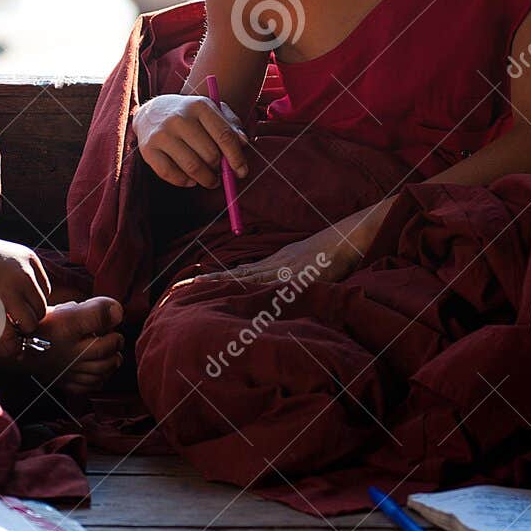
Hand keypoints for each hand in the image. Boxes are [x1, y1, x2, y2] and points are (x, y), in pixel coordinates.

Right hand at [0, 230, 51, 344]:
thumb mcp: (5, 255)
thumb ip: (21, 274)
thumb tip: (31, 304)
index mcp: (29, 259)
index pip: (44, 291)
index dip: (30, 302)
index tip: (14, 304)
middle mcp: (24, 274)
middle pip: (40, 308)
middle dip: (26, 317)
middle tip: (8, 319)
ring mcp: (10, 292)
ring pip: (30, 323)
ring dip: (19, 330)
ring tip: (3, 326)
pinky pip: (11, 334)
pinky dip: (10, 343)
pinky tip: (2, 340)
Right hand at [132, 93, 249, 188]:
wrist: (152, 111)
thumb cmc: (189, 115)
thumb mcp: (211, 111)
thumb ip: (230, 125)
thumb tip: (243, 143)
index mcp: (199, 106)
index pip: (224, 136)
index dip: (236, 158)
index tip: (242, 172)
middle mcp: (179, 118)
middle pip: (210, 154)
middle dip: (220, 170)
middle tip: (221, 174)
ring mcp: (162, 134)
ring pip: (192, 167)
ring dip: (206, 180)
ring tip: (210, 180)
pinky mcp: (148, 149)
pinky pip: (170, 174)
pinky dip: (184, 182)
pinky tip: (190, 180)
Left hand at [189, 200, 392, 286]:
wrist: (351, 236)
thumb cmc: (332, 251)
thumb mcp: (304, 264)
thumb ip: (286, 274)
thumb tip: (268, 290)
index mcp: (274, 264)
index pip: (238, 274)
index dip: (214, 280)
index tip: (189, 285)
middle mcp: (275, 266)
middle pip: (235, 276)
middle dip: (208, 284)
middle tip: (178, 290)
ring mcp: (286, 270)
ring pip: (247, 279)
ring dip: (221, 285)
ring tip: (195, 290)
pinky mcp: (299, 274)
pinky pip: (271, 284)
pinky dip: (252, 289)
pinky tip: (236, 293)